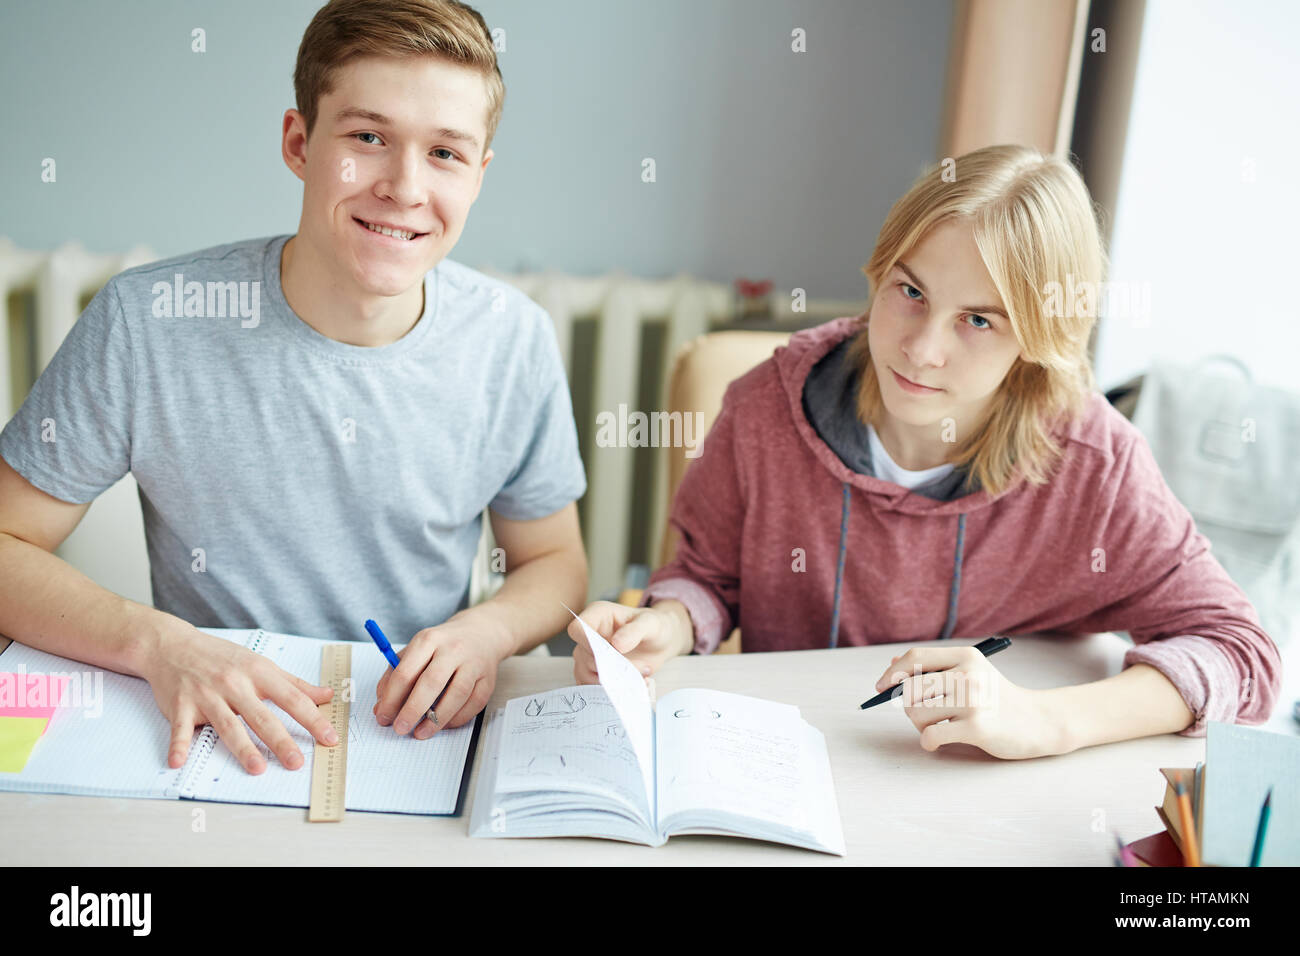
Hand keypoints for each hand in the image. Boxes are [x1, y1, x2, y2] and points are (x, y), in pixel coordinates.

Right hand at [141, 624, 338, 774]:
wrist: (173, 645)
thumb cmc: (221, 657)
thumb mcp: (261, 664)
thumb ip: (294, 684)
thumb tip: (328, 695)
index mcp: (258, 673)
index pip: (292, 699)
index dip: (313, 719)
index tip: (329, 738)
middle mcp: (234, 684)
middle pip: (262, 717)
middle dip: (281, 740)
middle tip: (297, 762)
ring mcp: (206, 696)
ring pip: (228, 725)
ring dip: (242, 748)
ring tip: (257, 768)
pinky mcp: (180, 706)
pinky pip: (180, 729)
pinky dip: (178, 745)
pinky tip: (177, 762)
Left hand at [373, 615, 506, 738]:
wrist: (480, 633)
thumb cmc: (442, 646)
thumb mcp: (415, 651)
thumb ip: (394, 676)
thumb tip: (381, 708)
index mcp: (428, 640)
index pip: (406, 671)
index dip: (391, 698)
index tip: (383, 716)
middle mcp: (452, 649)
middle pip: (432, 682)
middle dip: (413, 710)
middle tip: (400, 728)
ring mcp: (473, 663)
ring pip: (457, 694)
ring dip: (437, 719)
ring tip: (421, 732)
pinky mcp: (488, 679)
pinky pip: (474, 703)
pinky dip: (457, 718)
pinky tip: (443, 725)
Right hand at [569, 600, 690, 683]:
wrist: (659, 643)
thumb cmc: (653, 626)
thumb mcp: (650, 623)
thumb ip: (634, 631)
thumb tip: (616, 645)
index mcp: (597, 615)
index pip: (578, 629)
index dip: (587, 644)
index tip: (611, 654)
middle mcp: (589, 635)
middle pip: (584, 657)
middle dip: (612, 667)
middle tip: (640, 668)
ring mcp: (590, 655)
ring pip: (586, 675)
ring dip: (614, 681)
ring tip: (641, 675)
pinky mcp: (595, 672)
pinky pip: (594, 687)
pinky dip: (614, 690)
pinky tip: (635, 684)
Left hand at [873, 645, 1067, 759]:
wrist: (1037, 721)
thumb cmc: (996, 698)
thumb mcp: (970, 672)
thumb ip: (935, 668)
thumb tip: (893, 665)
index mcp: (966, 656)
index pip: (916, 657)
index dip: (892, 673)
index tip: (881, 687)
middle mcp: (968, 674)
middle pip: (910, 688)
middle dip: (907, 706)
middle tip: (923, 716)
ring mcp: (973, 700)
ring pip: (916, 713)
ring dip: (919, 726)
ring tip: (937, 727)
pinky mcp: (977, 727)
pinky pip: (930, 735)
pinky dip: (927, 742)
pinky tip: (937, 742)